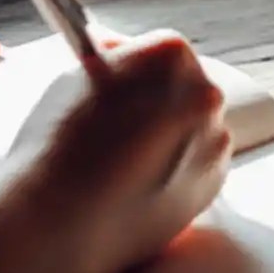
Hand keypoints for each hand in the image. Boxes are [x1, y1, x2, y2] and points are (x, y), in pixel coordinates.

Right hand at [17, 30, 232, 272]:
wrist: (63, 223)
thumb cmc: (57, 147)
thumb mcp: (75, 79)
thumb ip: (112, 62)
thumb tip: (120, 54)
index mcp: (172, 57)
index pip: (163, 49)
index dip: (136, 67)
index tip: (116, 83)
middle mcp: (206, 93)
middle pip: (186, 85)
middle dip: (158, 98)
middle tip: (119, 122)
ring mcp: (215, 140)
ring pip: (195, 124)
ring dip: (169, 133)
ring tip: (124, 158)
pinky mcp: (215, 183)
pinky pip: (199, 161)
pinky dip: (176, 166)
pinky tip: (138, 181)